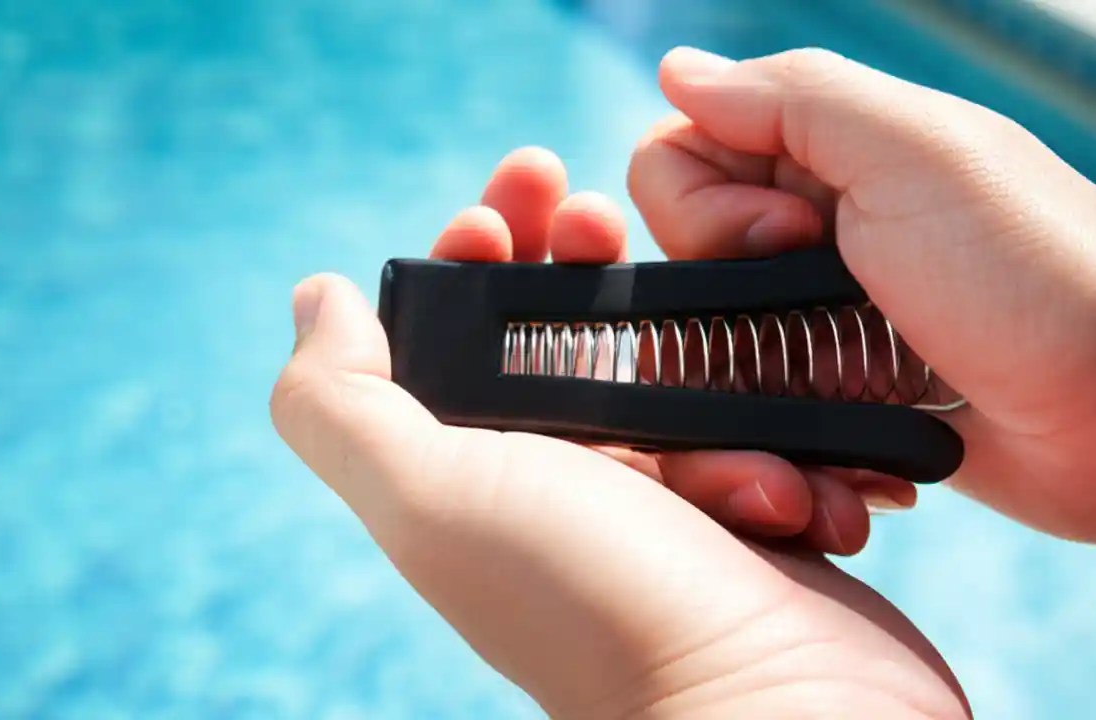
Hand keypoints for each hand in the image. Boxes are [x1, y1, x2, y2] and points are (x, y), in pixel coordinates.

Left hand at [270, 148, 969, 716]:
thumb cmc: (600, 607)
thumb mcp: (432, 499)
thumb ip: (343, 403)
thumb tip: (315, 299)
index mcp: (475, 474)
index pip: (460, 330)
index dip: (478, 248)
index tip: (518, 194)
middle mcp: (561, 485)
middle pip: (561, 329)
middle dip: (575, 257)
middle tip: (596, 215)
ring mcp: (664, 500)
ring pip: (675, 364)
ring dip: (688, 339)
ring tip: (708, 353)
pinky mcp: (758, 510)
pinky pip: (764, 419)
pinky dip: (772, 419)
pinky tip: (780, 471)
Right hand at [628, 47, 1095, 543]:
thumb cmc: (1040, 277)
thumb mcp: (915, 157)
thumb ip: (791, 101)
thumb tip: (675, 67)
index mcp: (816, 164)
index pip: (671, 165)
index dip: (703, 214)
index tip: (792, 245)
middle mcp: (806, 242)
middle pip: (676, 276)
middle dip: (721, 327)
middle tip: (831, 331)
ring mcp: (818, 331)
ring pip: (706, 370)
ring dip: (749, 418)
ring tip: (837, 427)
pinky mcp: (836, 412)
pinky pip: (757, 436)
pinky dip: (790, 459)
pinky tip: (856, 467)